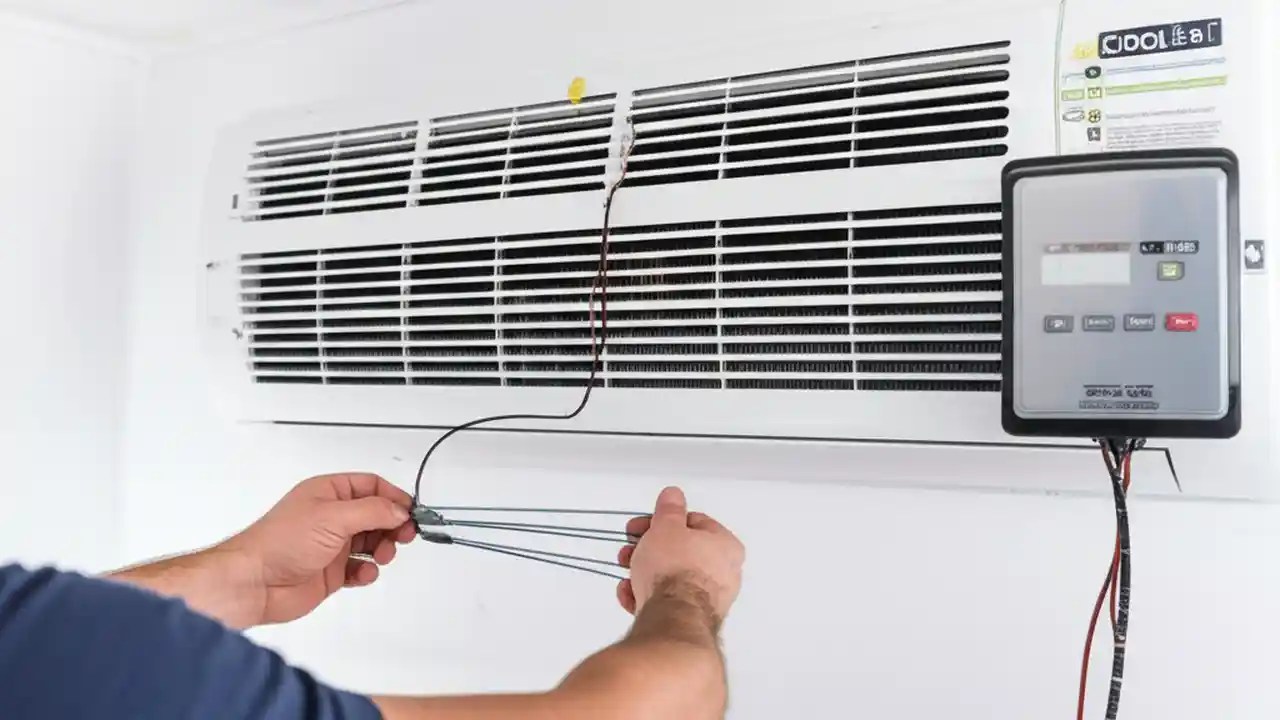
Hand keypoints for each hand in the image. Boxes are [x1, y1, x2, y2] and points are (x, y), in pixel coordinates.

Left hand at [221, 473, 416, 624]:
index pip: (371, 486)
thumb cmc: (287, 541)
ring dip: (383, 548)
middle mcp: (332, 516)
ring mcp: (332, 545)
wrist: (254, 583)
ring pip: (371, 542)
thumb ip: (373, 511)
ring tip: (381, 556)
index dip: (393, 497)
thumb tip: (401, 511)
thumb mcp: (334, 516)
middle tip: (404, 537)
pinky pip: (360, 568)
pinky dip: (367, 571)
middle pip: (375, 515)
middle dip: (392, 525)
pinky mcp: (331, 572)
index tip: (411, 512)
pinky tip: (363, 574)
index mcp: (328, 492)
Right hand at [616, 487, 744, 619]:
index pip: (693, 523)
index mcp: (726, 545)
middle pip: (680, 552)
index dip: (663, 520)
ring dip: (644, 573)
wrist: (673, 618)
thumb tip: (673, 496)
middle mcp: (724, 573)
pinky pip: (667, 603)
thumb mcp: (666, 527)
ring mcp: (709, 599)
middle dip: (649, 549)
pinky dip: (647, 597)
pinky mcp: (692, 620)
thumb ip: (669, 510)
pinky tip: (630, 595)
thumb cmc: (675, 569)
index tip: (642, 525)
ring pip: (671, 579)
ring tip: (626, 575)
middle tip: (630, 549)